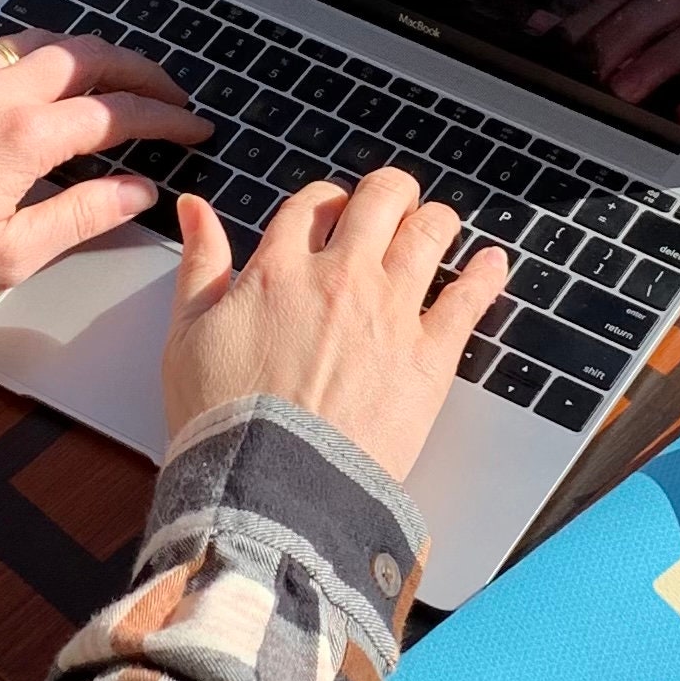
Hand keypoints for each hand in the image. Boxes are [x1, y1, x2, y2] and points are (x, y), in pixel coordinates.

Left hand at [0, 30, 210, 320]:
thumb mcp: (10, 258)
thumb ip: (83, 216)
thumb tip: (138, 190)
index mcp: (23, 137)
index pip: (117, 113)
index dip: (167, 118)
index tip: (194, 127)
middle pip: (87, 55)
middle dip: (138, 69)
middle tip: (167, 91)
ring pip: (38, 40)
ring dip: (84, 52)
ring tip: (109, 76)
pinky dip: (27, 59)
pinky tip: (30, 83)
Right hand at [162, 169, 508, 483]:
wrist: (274, 486)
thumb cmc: (226, 422)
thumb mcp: (187, 336)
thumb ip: (198, 264)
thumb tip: (194, 209)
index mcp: (280, 270)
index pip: (315, 203)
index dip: (327, 201)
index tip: (332, 214)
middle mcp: (342, 279)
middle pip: (381, 200)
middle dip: (389, 194)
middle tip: (392, 206)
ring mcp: (391, 313)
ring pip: (429, 234)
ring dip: (435, 220)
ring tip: (437, 224)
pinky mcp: (430, 356)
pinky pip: (469, 298)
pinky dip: (486, 274)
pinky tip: (492, 263)